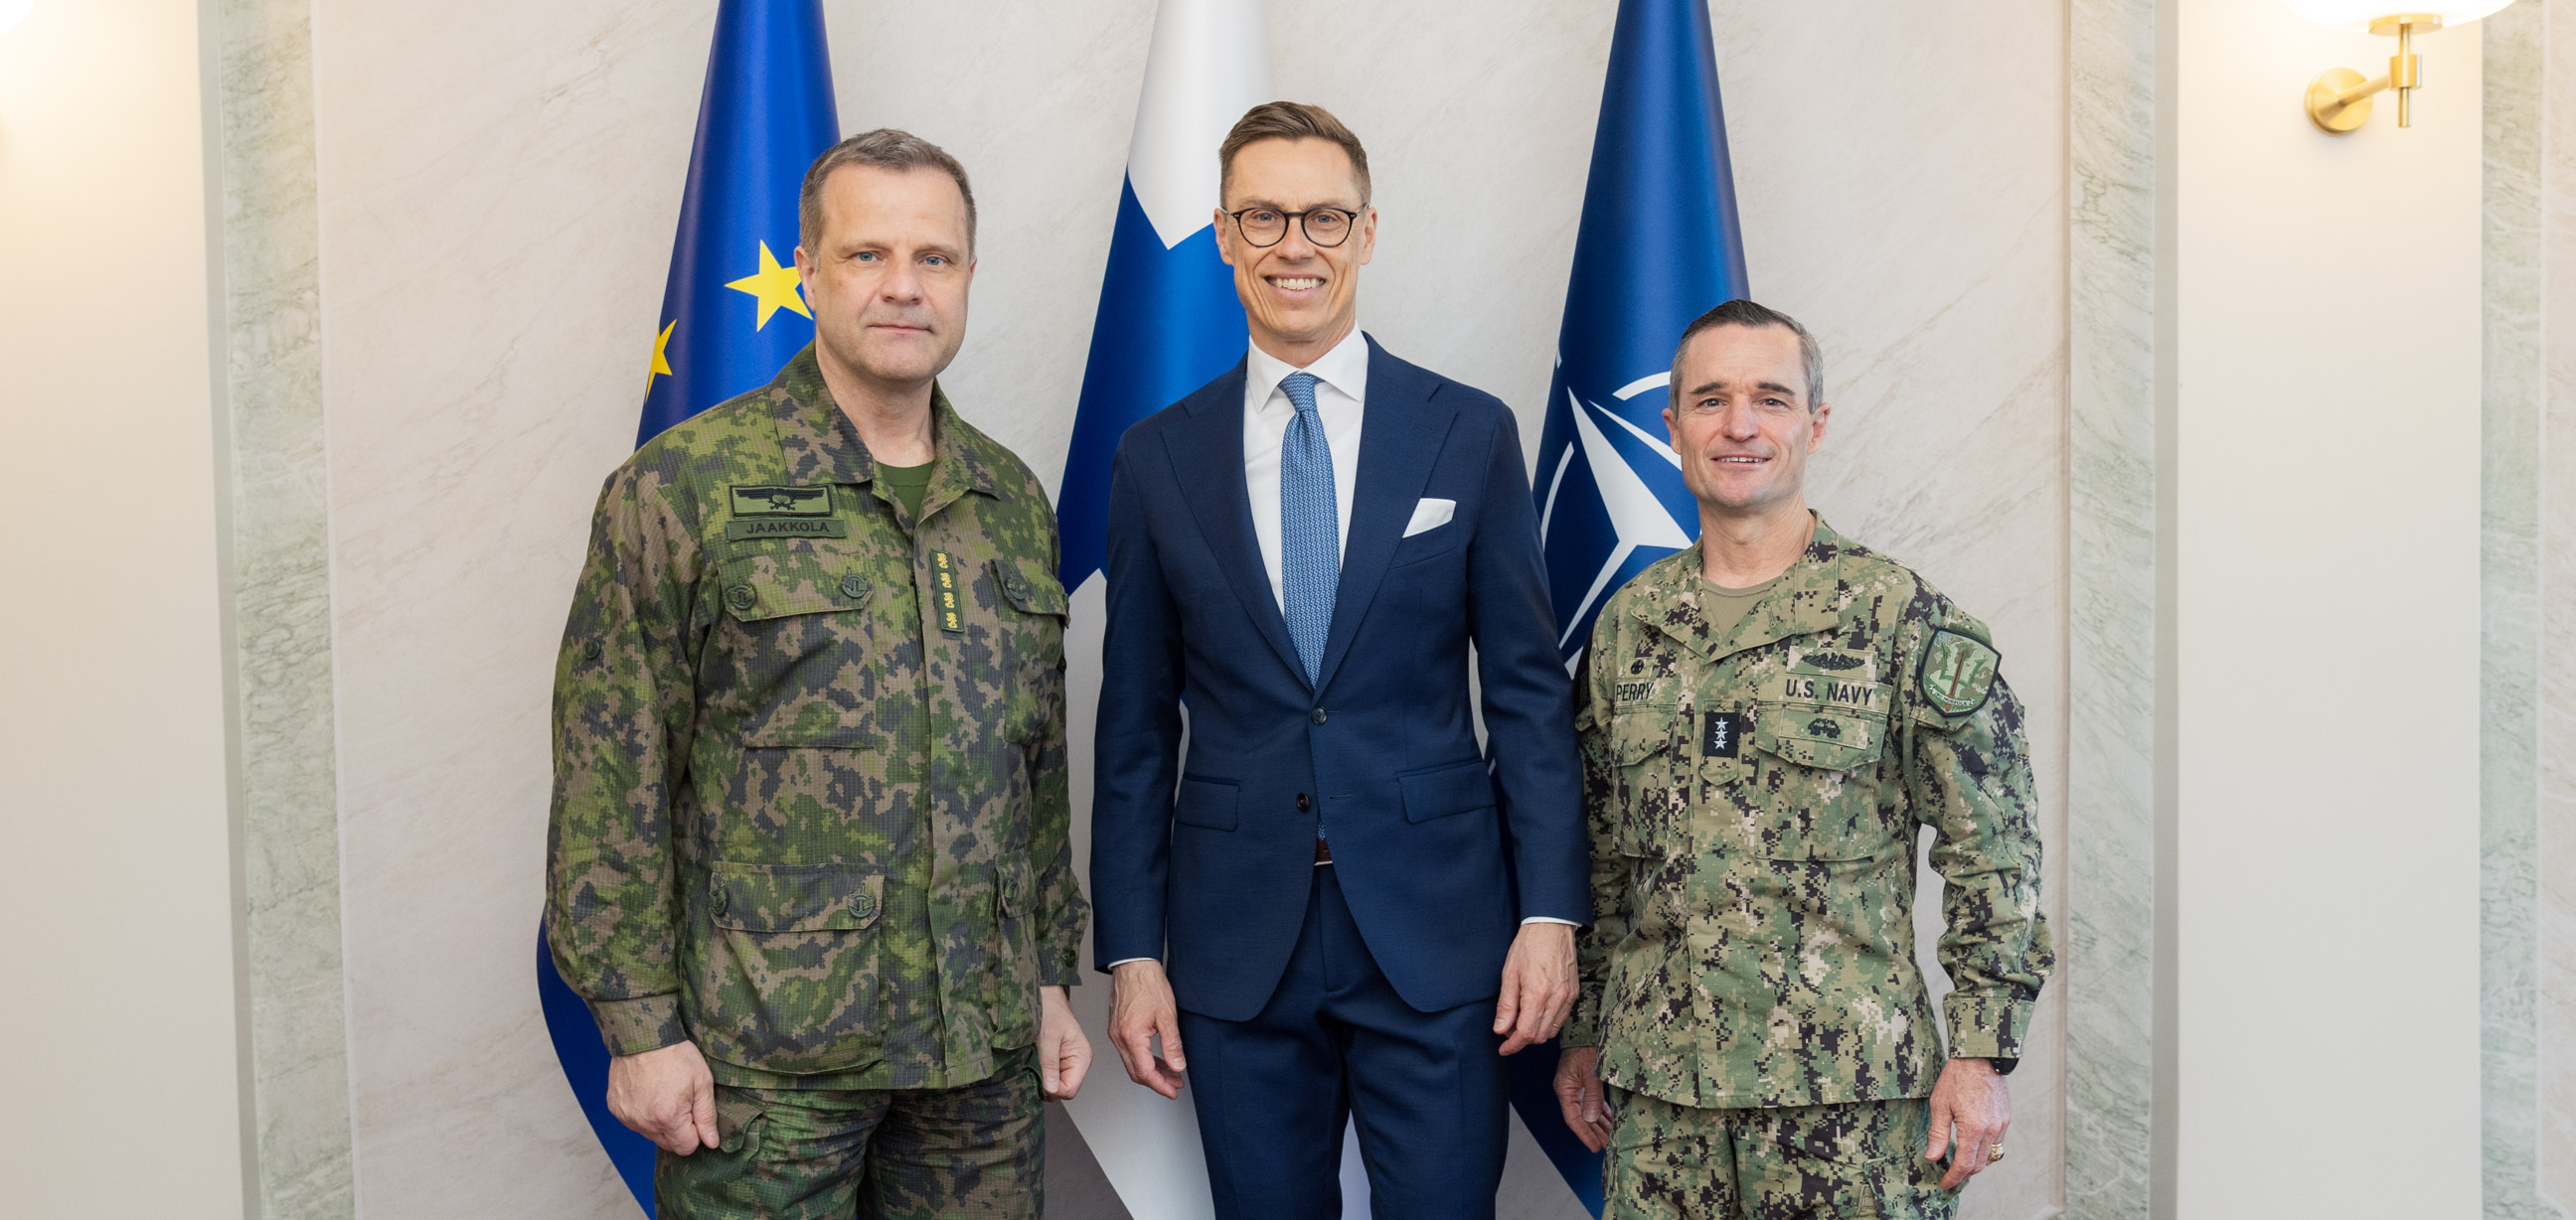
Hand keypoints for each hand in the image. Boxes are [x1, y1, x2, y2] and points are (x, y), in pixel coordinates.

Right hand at [606, 1040, 718, 1154]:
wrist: (643, 1035)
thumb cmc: (675, 1055)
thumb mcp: (702, 1082)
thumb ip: (707, 1116)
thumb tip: (711, 1143)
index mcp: (668, 1118)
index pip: (686, 1147)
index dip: (695, 1133)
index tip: (694, 1112)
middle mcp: (644, 1123)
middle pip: (668, 1144)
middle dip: (679, 1129)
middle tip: (680, 1101)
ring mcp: (627, 1117)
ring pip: (650, 1134)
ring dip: (660, 1123)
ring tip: (663, 1094)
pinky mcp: (616, 1109)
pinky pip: (634, 1123)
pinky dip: (643, 1114)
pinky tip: (648, 1093)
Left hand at [1037, 985, 1091, 1100]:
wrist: (1041, 996)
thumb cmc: (1048, 1010)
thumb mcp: (1047, 1038)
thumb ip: (1050, 1065)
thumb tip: (1051, 1089)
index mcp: (1082, 1057)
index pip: (1070, 1089)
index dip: (1053, 1089)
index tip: (1038, 1079)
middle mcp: (1077, 1062)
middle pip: (1063, 1090)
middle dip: (1047, 1085)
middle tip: (1033, 1069)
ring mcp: (1067, 1062)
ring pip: (1055, 1085)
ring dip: (1042, 1078)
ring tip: (1034, 1062)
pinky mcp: (1057, 1061)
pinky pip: (1049, 1077)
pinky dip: (1039, 1073)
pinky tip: (1033, 1062)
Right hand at [1109, 960, 1187, 1098]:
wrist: (1133, 965)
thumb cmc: (1149, 984)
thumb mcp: (1167, 1015)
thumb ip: (1172, 1044)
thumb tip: (1178, 1066)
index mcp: (1131, 1036)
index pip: (1145, 1072)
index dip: (1160, 1085)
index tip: (1173, 1091)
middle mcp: (1119, 1038)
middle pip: (1136, 1072)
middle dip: (1157, 1082)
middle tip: (1175, 1085)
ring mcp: (1116, 1034)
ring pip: (1132, 1064)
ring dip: (1151, 1072)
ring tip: (1171, 1074)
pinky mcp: (1117, 1029)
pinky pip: (1129, 1053)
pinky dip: (1144, 1060)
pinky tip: (1158, 1060)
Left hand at [1493, 922, 1576, 1054]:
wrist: (1552, 926)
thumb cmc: (1528, 946)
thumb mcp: (1509, 974)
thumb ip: (1506, 1005)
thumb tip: (1500, 1029)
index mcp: (1538, 995)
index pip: (1526, 1034)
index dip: (1513, 1045)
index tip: (1503, 1049)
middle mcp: (1556, 1000)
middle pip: (1539, 1036)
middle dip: (1521, 1039)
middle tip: (1507, 1030)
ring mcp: (1568, 998)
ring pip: (1551, 1031)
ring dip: (1535, 1033)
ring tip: (1520, 1020)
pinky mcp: (1574, 994)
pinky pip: (1560, 1020)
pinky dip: (1547, 1023)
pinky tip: (1536, 1012)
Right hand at [1552, 1045, 1613, 1152]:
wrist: (1586, 1030)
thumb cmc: (1585, 1047)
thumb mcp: (1591, 1073)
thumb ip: (1592, 1096)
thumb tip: (1591, 1119)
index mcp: (1565, 1089)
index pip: (1573, 1119)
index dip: (1584, 1134)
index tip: (1594, 1147)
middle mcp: (1569, 1090)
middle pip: (1580, 1118)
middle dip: (1593, 1133)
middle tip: (1606, 1146)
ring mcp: (1576, 1086)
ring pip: (1587, 1111)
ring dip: (1598, 1124)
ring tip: (1610, 1137)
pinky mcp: (1584, 1082)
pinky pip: (1592, 1102)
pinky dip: (1600, 1112)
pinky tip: (1609, 1121)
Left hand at [1924, 1057, 2011, 1190]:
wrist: (1980, 1057)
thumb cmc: (1957, 1077)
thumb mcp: (1939, 1105)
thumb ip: (1937, 1134)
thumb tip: (1933, 1157)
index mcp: (1974, 1128)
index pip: (1964, 1164)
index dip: (1953, 1177)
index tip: (1944, 1182)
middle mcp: (1992, 1130)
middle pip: (1979, 1164)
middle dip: (1963, 1173)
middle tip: (1949, 1174)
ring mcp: (2002, 1125)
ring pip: (1990, 1157)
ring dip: (1975, 1163)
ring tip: (1959, 1162)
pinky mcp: (2006, 1119)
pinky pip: (1997, 1144)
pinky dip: (1984, 1151)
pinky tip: (1972, 1146)